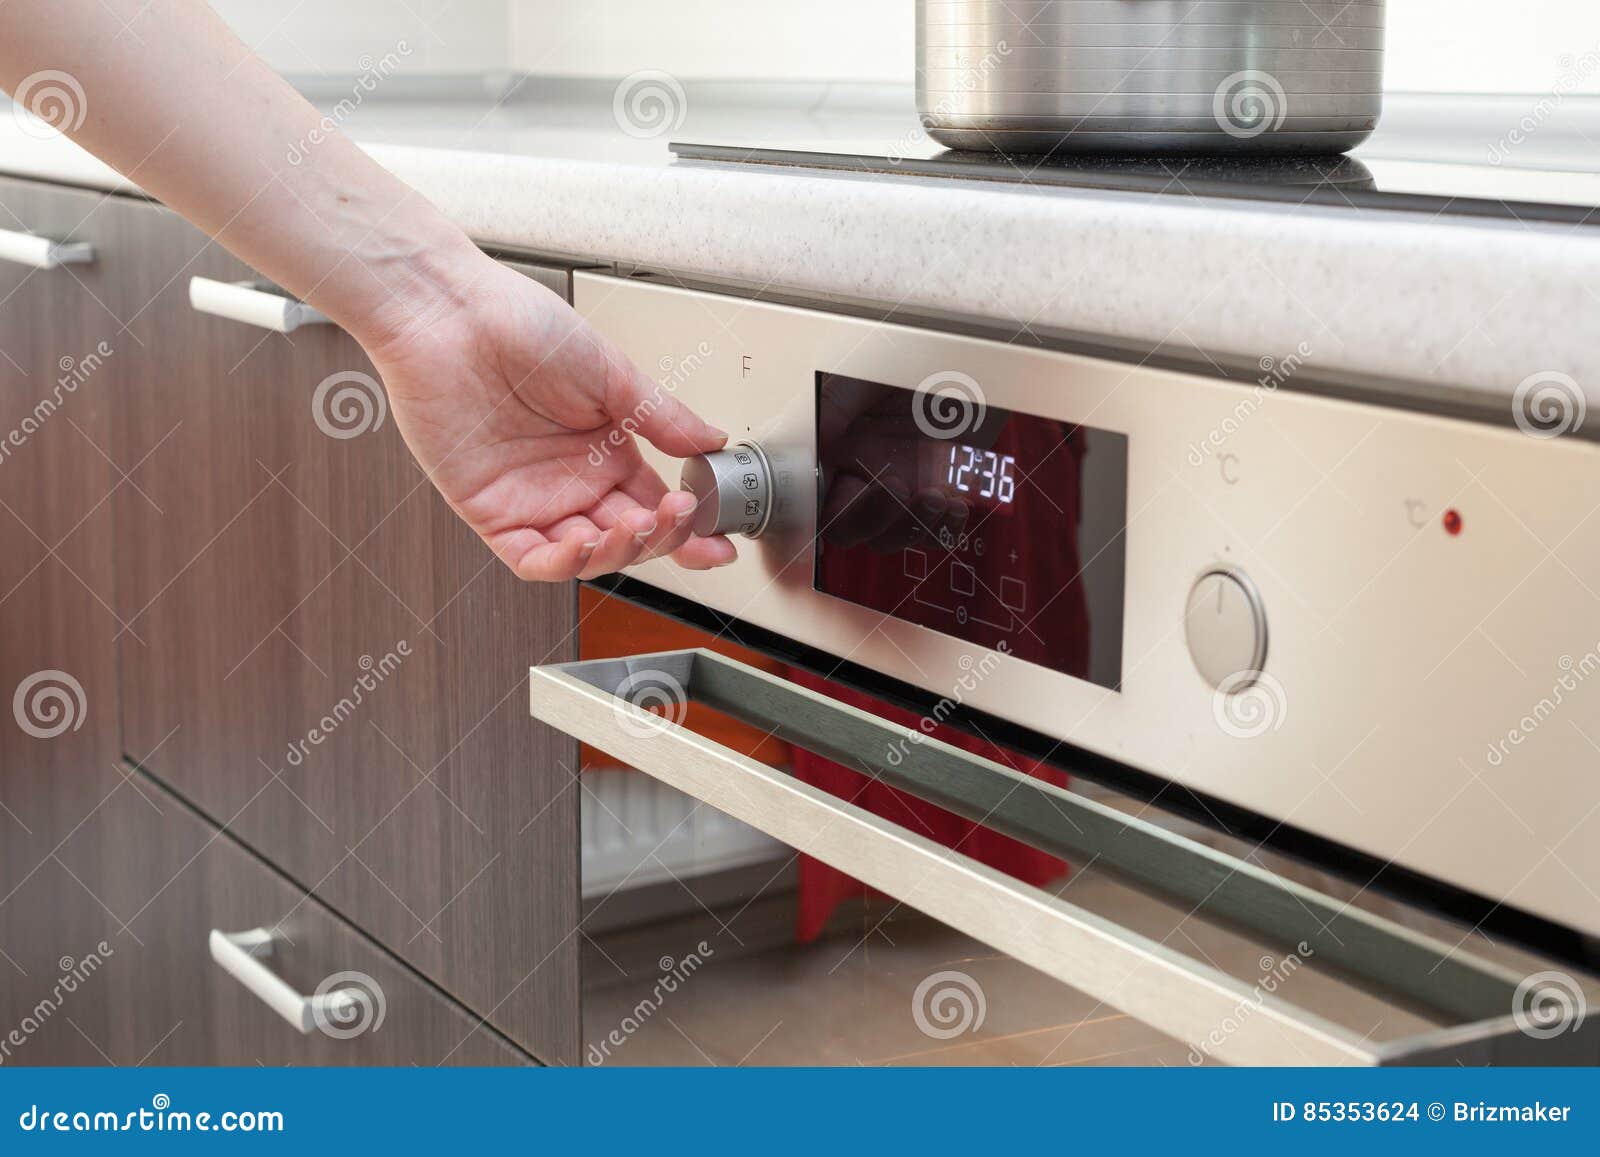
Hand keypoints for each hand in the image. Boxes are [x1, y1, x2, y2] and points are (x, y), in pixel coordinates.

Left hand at [364, 255, 737, 581]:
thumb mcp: (611, 372)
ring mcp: (531, 497)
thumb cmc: (518, 324)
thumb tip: (713, 442)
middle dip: (661, 540)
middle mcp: (570, 478)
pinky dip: (563, 563)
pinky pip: (531, 559)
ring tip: (638, 525)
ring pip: (585, 555)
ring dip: (618, 551)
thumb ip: (663, 417)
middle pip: (627, 535)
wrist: (450, 315)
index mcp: (604, 448)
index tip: (718, 541)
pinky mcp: (489, 511)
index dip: (688, 528)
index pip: (655, 504)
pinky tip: (587, 544)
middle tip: (682, 522)